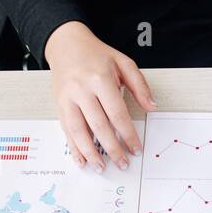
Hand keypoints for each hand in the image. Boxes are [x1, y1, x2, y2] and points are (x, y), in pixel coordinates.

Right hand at [44, 21, 155, 170]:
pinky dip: (74, 148)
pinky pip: (66, 131)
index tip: (136, 149)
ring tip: (101, 167)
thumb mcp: (123, 62)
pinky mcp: (59, 106)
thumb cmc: (96, 55)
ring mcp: (68, 99)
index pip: (117, 113)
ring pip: (79, 131)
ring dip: (91, 153)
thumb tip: (152, 107)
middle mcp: (82, 90)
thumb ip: (139, 85)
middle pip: (99, 126)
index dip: (128, 134)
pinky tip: (81, 160)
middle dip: (112, 148)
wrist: (66, 44)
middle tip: (122, 163)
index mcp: (100, 79)